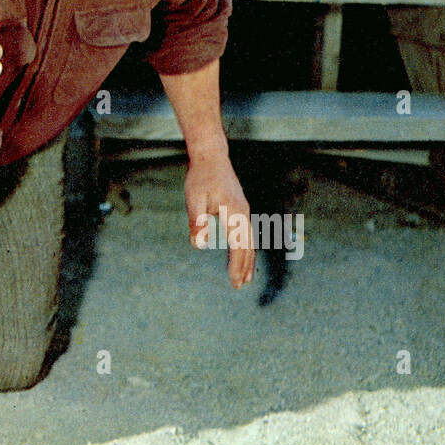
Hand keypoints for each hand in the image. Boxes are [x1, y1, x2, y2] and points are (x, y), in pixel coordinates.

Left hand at [185, 151, 254, 289]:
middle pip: (248, 246)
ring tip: (246, 279)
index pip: (238, 245)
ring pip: (250, 241)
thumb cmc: (200, 177)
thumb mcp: (194, 198)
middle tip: (239, 286)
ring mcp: (244, 211)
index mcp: (233, 212)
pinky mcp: (241, 209)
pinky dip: (246, 249)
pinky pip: (246, 234)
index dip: (236, 264)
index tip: (233, 280)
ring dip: (248, 260)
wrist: (211, 157)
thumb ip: (197, 221)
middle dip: (244, 267)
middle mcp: (243, 213)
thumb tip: (199, 245)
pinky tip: (243, 256)